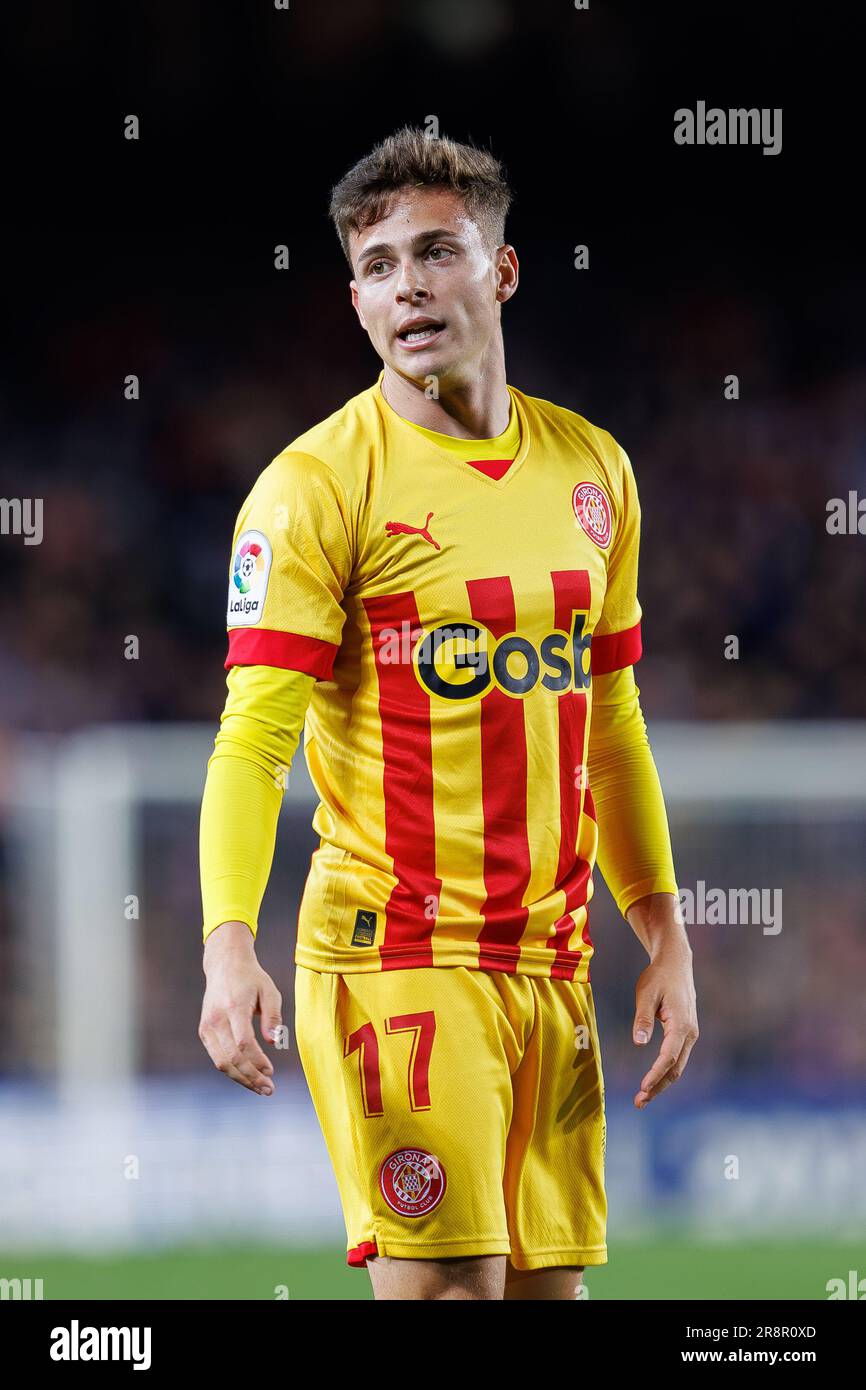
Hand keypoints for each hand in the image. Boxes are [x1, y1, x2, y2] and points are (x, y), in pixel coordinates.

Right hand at [198, 920, 283, 1095]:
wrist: (224, 965)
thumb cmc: (251, 978)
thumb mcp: (269, 990)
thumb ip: (273, 1017)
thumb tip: (274, 1043)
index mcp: (234, 1007)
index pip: (243, 1043)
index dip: (257, 1061)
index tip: (271, 1072)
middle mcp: (216, 1019)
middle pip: (232, 1057)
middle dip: (251, 1077)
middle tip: (269, 1089)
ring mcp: (207, 1027)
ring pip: (222, 1062)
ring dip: (242, 1079)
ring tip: (261, 1088)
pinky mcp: (204, 1032)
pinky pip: (217, 1057)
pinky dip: (232, 1071)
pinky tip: (248, 1076)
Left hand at [631, 941, 698, 1108]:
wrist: (676, 964)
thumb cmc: (658, 977)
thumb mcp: (646, 993)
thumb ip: (642, 1018)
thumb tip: (639, 1043)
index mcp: (681, 1024)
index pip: (668, 1056)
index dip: (656, 1074)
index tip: (643, 1088)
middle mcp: (690, 1033)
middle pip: (675, 1068)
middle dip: (658, 1087)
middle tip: (639, 1102)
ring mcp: (690, 1034)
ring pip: (677, 1066)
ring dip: (661, 1083)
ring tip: (642, 1098)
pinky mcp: (685, 1034)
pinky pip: (676, 1058)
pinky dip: (665, 1072)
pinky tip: (652, 1081)